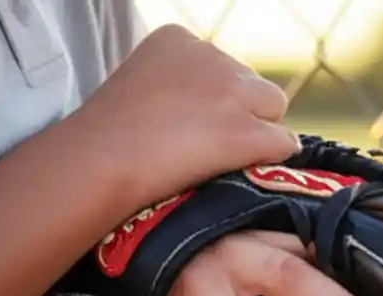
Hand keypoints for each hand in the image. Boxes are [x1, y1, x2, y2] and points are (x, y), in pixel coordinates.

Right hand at [69, 24, 298, 210]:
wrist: (99, 163)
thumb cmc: (108, 138)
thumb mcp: (140, 86)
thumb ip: (179, 85)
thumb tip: (212, 111)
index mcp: (179, 38)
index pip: (225, 69)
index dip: (215, 103)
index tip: (186, 125)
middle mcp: (211, 55)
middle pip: (255, 86)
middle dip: (243, 114)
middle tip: (209, 147)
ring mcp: (231, 92)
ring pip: (274, 110)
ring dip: (258, 135)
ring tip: (220, 159)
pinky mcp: (245, 131)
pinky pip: (284, 143)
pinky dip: (269, 160)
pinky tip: (241, 170)